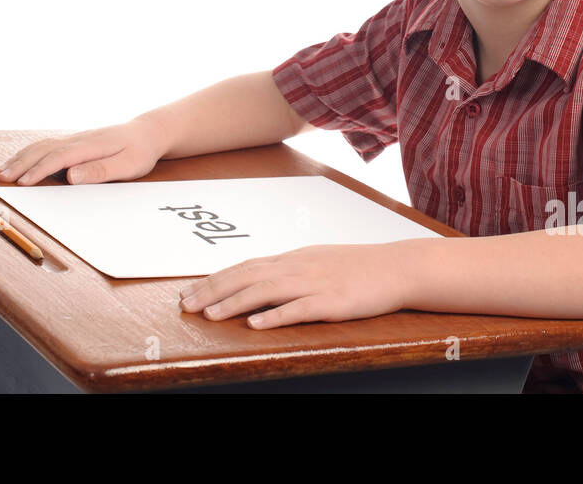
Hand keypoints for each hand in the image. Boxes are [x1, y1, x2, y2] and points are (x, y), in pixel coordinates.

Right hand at [0, 118, 164, 184]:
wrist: (147, 133)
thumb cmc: (139, 152)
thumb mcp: (127, 166)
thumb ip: (99, 170)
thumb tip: (71, 176)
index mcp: (90, 146)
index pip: (58, 158)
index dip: (39, 170)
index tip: (22, 182)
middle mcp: (78, 140)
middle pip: (43, 150)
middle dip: (21, 164)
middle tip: (1, 178)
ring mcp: (75, 139)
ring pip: (42, 146)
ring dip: (21, 157)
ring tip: (2, 170)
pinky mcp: (74, 142)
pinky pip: (47, 145)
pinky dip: (29, 152)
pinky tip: (20, 160)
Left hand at [178, 242, 409, 328]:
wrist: (397, 267)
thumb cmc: (359, 266)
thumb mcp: (317, 262)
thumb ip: (289, 271)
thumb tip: (259, 279)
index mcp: (293, 259)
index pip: (245, 267)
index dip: (215, 279)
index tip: (189, 291)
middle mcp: (298, 267)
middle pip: (247, 276)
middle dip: (213, 290)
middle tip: (186, 305)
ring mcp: (315, 283)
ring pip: (267, 291)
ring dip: (235, 303)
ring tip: (210, 315)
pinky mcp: (332, 302)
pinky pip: (299, 309)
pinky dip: (275, 316)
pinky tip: (256, 324)